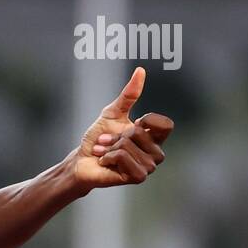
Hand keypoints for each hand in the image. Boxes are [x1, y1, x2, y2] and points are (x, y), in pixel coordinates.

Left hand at [73, 66, 174, 190]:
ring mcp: (148, 167)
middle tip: (108, 141)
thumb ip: (129, 95)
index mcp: (155, 138)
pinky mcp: (137, 178)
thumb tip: (141, 70)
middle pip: (140, 133)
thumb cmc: (97, 139)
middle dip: (117, 134)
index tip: (133, 122)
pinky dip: (108, 156)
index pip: (166, 124)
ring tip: (105, 152)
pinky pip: (122, 157)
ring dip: (110, 146)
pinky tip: (105, 162)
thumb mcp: (112, 113)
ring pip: (128, 145)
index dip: (148, 120)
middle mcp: (156, 153)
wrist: (81, 161)